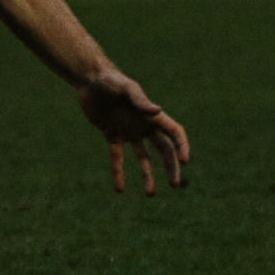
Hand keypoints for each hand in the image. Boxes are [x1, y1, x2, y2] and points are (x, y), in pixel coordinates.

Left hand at [77, 70, 189, 194]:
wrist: (90, 81)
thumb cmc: (111, 81)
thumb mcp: (126, 89)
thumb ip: (140, 101)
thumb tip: (157, 111)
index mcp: (152, 116)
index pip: (174, 133)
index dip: (182, 146)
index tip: (184, 161)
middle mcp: (144, 125)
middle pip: (163, 150)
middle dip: (170, 167)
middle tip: (174, 185)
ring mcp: (129, 131)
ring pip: (143, 158)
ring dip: (148, 175)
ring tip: (150, 194)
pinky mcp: (112, 135)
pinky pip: (117, 157)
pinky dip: (119, 172)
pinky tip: (119, 189)